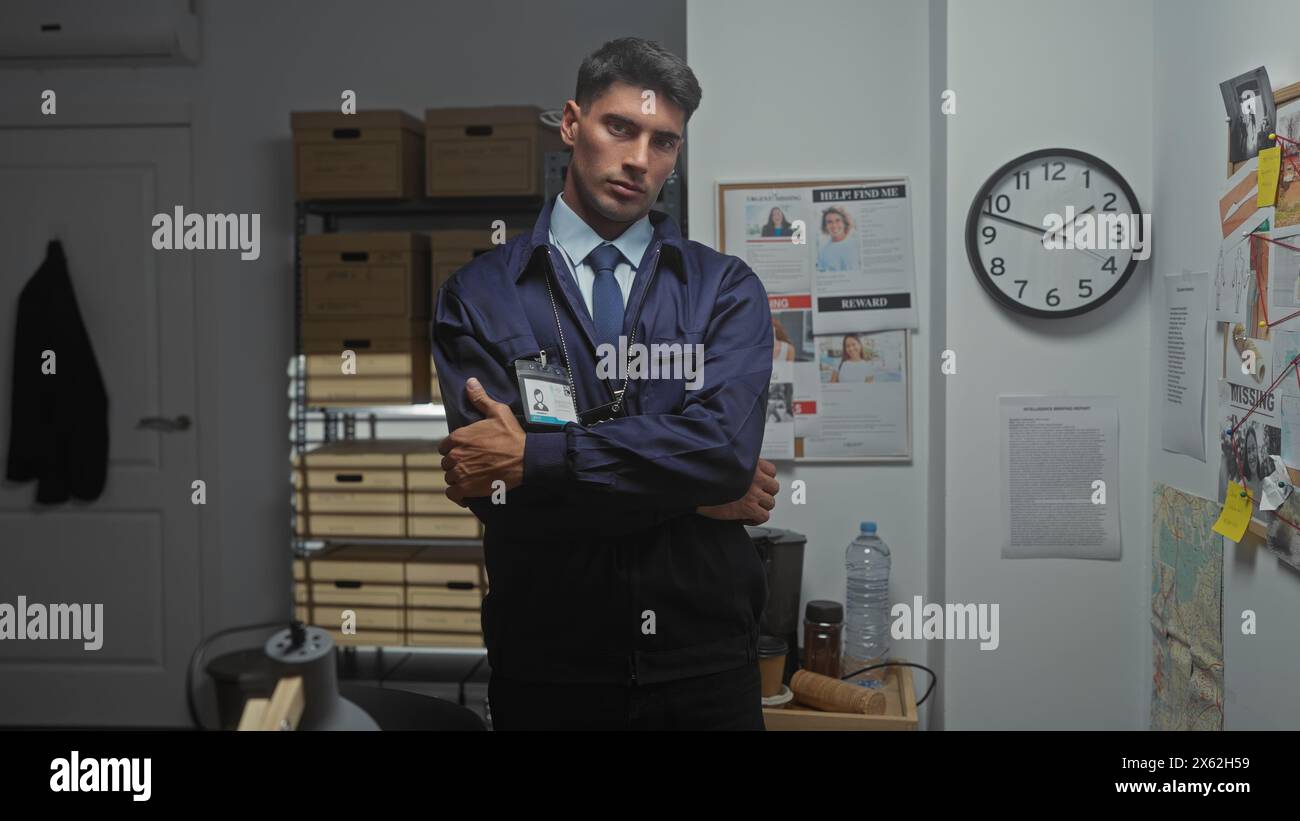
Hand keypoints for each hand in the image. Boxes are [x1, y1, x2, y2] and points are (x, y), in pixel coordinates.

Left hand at [438, 378, 524, 505]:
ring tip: (471, 478)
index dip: (454, 449)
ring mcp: (461, 473)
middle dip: (456, 464)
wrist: (525, 459)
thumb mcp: (498, 412)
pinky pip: (453, 494)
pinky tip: (465, 494)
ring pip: (450, 478)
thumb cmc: (512, 436)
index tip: (465, 451)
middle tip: (471, 464)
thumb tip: (470, 382)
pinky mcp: (468, 488)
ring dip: (458, 479)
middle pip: (447, 463)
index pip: (445, 446)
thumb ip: (480, 398)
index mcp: (459, 437)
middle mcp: (456, 455)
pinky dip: (458, 495)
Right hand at [697, 459, 778, 524]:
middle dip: (764, 494)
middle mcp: (754, 477)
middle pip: (773, 488)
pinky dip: (756, 519)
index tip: (757, 484)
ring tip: (749, 508)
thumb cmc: (705, 476)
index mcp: (750, 464)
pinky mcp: (748, 508)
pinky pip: (764, 516)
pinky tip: (745, 518)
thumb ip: (737, 467)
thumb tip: (740, 474)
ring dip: (760, 507)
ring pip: (770, 503)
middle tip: (753, 498)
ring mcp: (753, 493)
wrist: (696, 486)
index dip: (765, 479)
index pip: (771, 470)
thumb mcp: (723, 464)